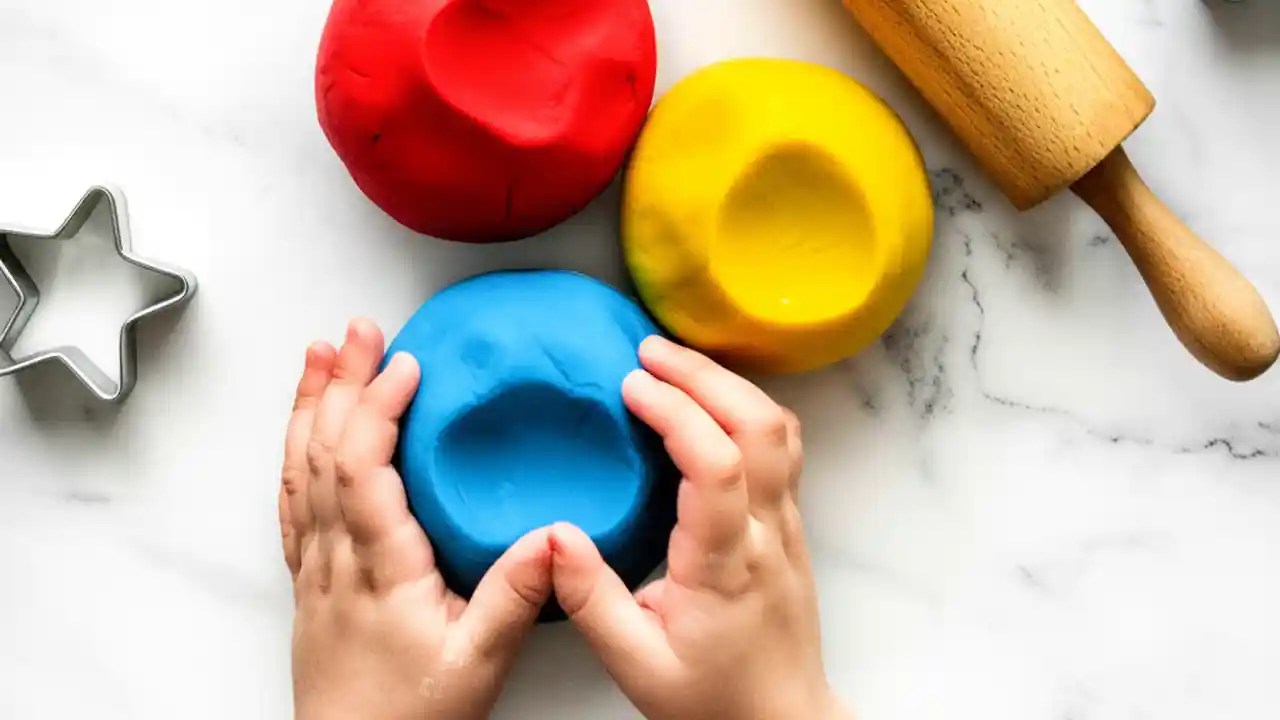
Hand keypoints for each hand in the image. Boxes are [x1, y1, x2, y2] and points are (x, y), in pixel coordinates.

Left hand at [279, 319, 551, 719]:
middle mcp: (337, 558)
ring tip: (321, 354)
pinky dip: (295, 450)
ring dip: (308, 406)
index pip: (362, 469)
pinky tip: (302, 429)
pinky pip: (292, 498)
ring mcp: (317, 566)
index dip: (376, 409)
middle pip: (324, 452)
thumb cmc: (411, 718)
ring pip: (300, 469)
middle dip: (341, 383)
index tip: (407, 366)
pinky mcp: (313, 577)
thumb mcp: (478, 662)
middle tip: (360, 330)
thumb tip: (553, 535)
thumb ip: (514, 597)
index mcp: (379, 568)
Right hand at [549, 336, 849, 719]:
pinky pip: (780, 446)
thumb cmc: (712, 700)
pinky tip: (707, 403)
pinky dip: (744, 408)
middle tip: (648, 351)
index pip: (715, 465)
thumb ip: (591, 600)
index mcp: (726, 565)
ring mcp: (786, 524)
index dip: (677, 412)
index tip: (632, 384)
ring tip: (674, 365)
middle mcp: (767, 533)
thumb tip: (553, 535)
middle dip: (705, 376)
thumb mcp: (636, 664)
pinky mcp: (788, 524)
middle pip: (760, 426)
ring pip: (780, 429)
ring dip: (729, 386)